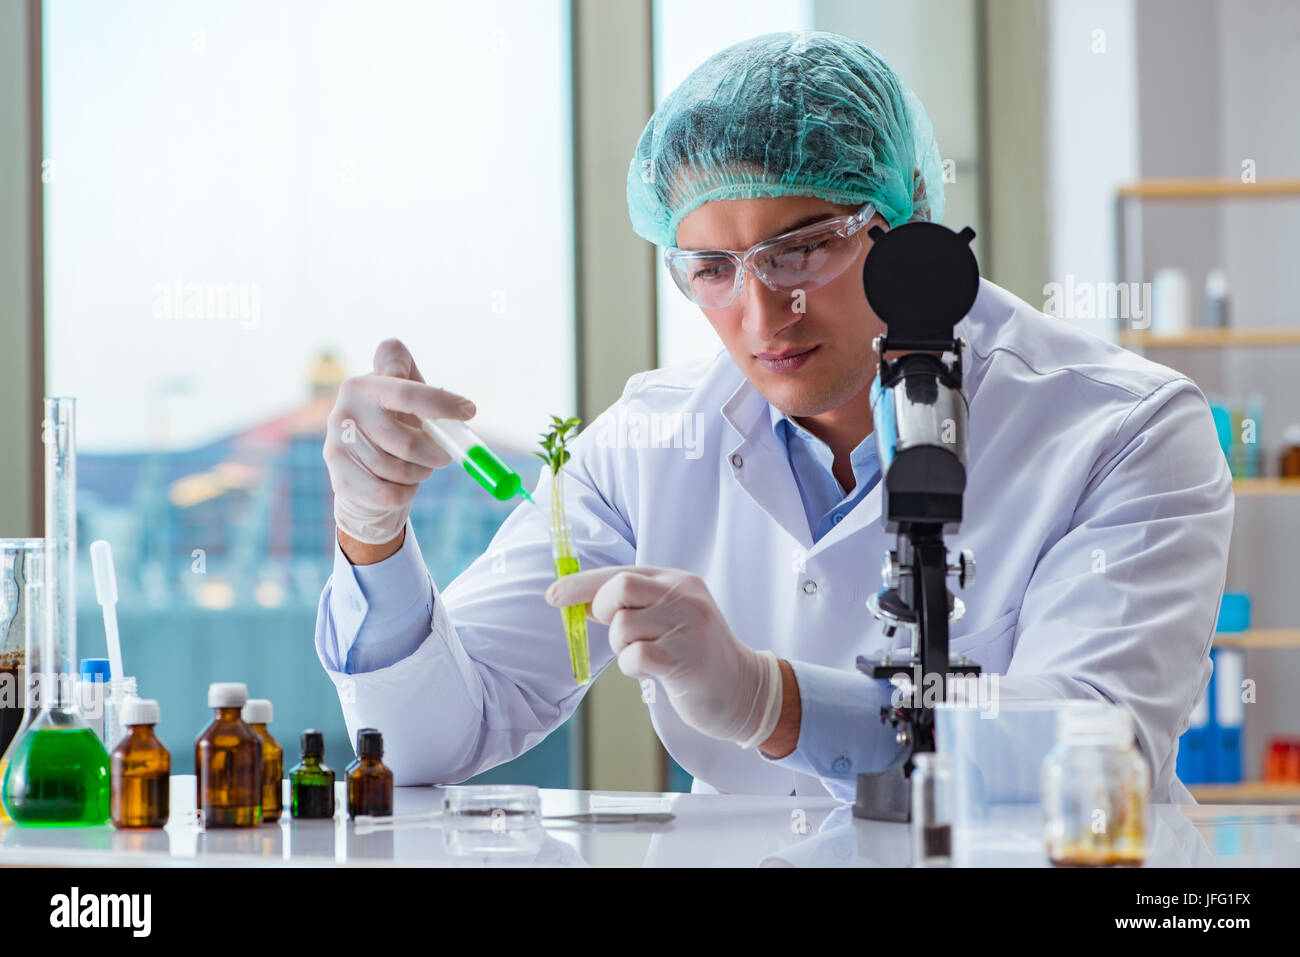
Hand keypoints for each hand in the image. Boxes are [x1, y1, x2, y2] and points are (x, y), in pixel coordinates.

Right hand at [323, 338, 475, 547]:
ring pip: (398, 470)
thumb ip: (423, 389)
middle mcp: (344, 411)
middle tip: (444, 456)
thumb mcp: (403, 395)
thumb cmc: (393, 424)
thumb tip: (463, 410)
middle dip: (434, 453)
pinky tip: (406, 486)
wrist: (359, 466)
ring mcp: (337, 445)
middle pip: (407, 441)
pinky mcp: (340, 478)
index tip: (469, 411)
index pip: (407, 393)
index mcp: (364, 385)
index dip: (441, 403)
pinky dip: (406, 493)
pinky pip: (388, 494)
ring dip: (420, 473)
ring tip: (421, 468)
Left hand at [546, 565, 782, 747]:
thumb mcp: (670, 618)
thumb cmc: (696, 655)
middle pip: (619, 588)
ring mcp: (687, 626)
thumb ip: (634, 606)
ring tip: (644, 657)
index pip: (621, 572)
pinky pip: (634, 656)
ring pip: (622, 625)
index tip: (554, 595)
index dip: (582, 584)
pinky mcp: (685, 659)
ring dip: (621, 647)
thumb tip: (580, 603)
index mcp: (678, 581)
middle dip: (602, 611)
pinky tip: (650, 672)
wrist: (743, 690)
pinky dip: (631, 667)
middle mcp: (685, 596)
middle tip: (617, 633)